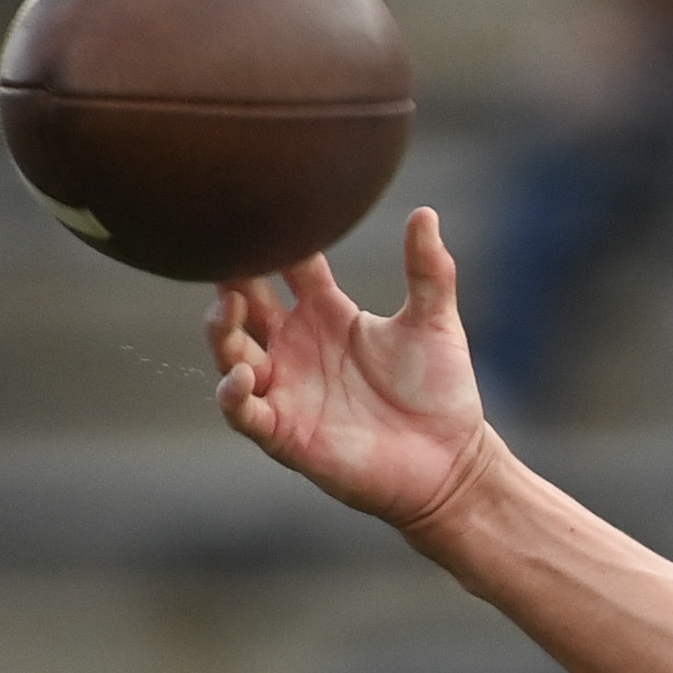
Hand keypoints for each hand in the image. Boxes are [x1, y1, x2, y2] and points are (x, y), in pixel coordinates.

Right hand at [204, 208, 497, 536]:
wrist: (450, 461)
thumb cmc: (440, 391)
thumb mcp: (434, 323)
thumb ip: (429, 271)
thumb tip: (426, 212)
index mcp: (325, 312)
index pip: (286, 266)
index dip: (272, 241)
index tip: (257, 210)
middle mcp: (296, 345)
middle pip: (244, 303)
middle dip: (230, 279)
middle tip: (224, 254)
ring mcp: (286, 388)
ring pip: (231, 352)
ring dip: (222, 330)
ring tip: (227, 306)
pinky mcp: (285, 432)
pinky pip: (243, 411)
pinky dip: (234, 394)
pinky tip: (243, 375)